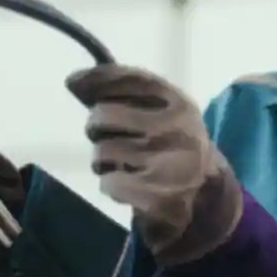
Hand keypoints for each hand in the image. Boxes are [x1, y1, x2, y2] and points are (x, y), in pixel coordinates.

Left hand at [65, 64, 242, 266]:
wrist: (203, 198)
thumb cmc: (170, 147)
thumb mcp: (160, 114)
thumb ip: (123, 94)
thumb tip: (74, 81)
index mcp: (179, 104)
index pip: (130, 79)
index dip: (96, 78)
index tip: (73, 81)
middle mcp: (175, 130)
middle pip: (103, 115)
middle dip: (98, 128)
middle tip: (112, 138)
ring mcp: (167, 165)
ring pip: (101, 151)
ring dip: (103, 161)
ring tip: (124, 165)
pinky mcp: (158, 198)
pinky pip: (108, 183)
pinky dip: (112, 185)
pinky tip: (129, 186)